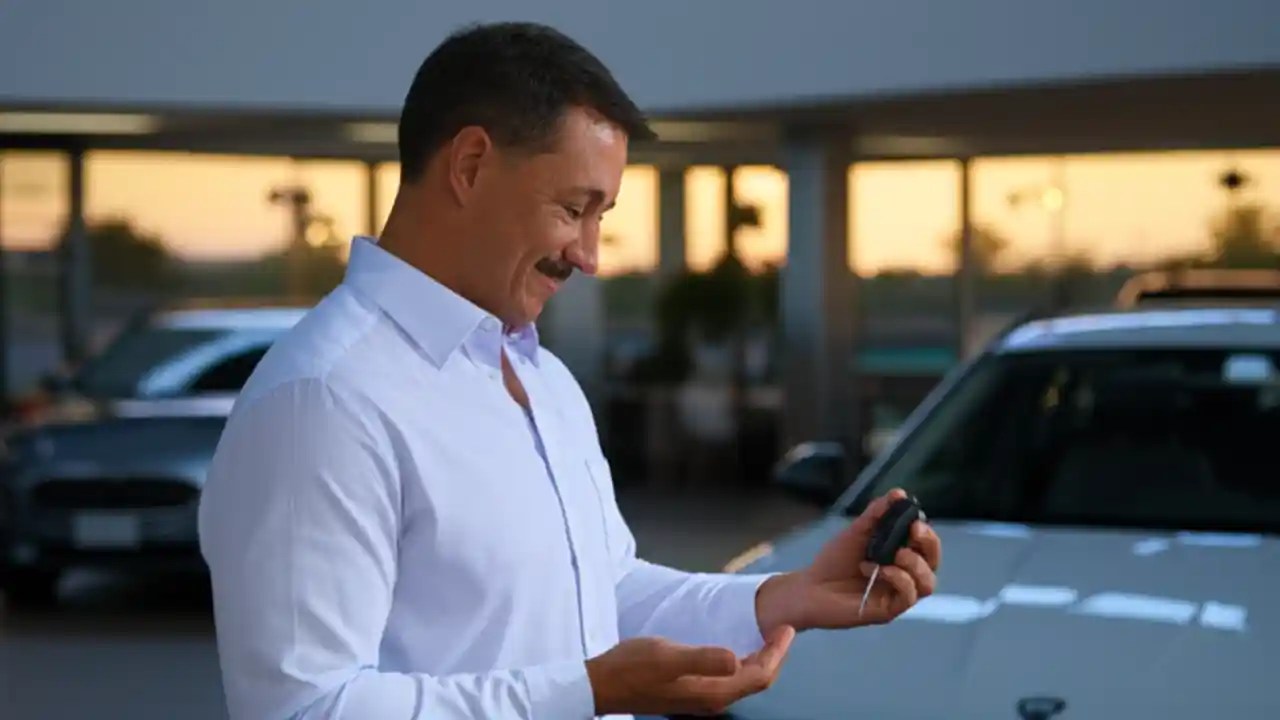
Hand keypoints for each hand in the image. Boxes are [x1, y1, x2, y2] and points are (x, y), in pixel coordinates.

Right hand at [585, 625, 795, 716]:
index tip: (786, 628)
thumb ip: (702, 658)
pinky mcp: (691, 692)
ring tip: (767, 637)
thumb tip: (733, 658)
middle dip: (773, 656)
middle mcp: (712, 699)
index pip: (759, 675)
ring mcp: (701, 697)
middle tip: (783, 630)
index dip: (776, 653)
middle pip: (755, 680)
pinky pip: (727, 679)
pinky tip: (735, 650)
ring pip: (742, 680)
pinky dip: (740, 663)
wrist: (603, 684)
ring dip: (758, 659)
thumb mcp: (667, 656)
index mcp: (712, 692)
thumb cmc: (632, 667)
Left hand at [757, 488, 940, 631]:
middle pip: (933, 564)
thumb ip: (877, 514)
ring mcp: (897, 595)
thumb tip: (899, 493)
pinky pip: (908, 597)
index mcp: (901, 557)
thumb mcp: (857, 532)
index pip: (927, 546)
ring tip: (893, 555)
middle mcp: (904, 577)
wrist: (810, 587)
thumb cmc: (835, 560)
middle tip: (914, 531)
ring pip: (927, 584)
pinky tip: (878, 570)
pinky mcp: (888, 611)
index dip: (927, 533)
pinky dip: (898, 579)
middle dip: (929, 545)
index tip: (915, 520)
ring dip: (914, 564)